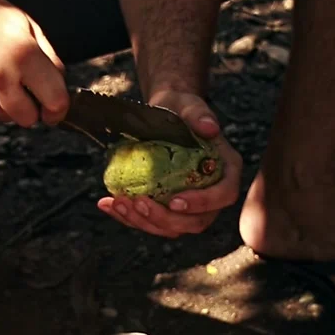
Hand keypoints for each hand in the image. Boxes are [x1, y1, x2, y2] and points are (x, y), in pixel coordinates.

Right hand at [0, 0, 68, 125]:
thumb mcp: (24, 22)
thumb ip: (48, 56)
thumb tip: (61, 84)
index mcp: (23, 54)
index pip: (55, 101)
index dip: (58, 110)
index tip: (55, 110)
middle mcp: (0, 74)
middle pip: (28, 119)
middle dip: (30, 108)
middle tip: (23, 89)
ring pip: (4, 117)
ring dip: (5, 103)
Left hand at [98, 91, 241, 237]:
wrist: (163, 117)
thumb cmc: (180, 110)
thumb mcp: (188, 106)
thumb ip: (199, 114)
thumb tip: (210, 127)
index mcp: (226, 172)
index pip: (224, 195)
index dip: (202, 203)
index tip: (174, 201)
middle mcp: (213, 196)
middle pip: (196, 222)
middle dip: (164, 219)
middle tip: (138, 202)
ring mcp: (190, 208)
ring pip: (171, 228)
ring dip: (143, 221)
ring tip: (118, 203)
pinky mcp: (167, 211)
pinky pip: (151, 222)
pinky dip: (129, 217)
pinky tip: (108, 204)